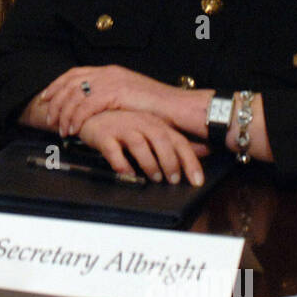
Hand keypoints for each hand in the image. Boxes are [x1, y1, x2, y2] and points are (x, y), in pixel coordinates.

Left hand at [38, 65, 173, 136]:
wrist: (179, 108)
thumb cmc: (157, 108)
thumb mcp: (129, 98)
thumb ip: (110, 99)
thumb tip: (92, 110)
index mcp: (110, 71)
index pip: (75, 74)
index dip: (57, 85)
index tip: (46, 98)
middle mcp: (108, 72)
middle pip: (70, 83)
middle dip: (55, 101)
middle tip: (48, 119)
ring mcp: (112, 81)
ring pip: (75, 96)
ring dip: (64, 114)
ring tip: (61, 129)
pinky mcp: (115, 93)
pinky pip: (86, 106)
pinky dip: (76, 119)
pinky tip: (73, 130)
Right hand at [76, 109, 207, 185]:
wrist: (92, 116)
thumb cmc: (124, 126)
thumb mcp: (151, 132)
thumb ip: (173, 143)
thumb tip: (204, 151)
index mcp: (155, 123)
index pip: (179, 141)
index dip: (190, 161)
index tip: (197, 180)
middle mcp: (140, 123)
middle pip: (161, 140)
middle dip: (170, 162)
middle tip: (173, 180)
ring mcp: (122, 128)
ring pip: (139, 144)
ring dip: (150, 163)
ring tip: (154, 178)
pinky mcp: (103, 135)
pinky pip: (113, 151)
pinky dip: (122, 164)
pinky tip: (128, 174)